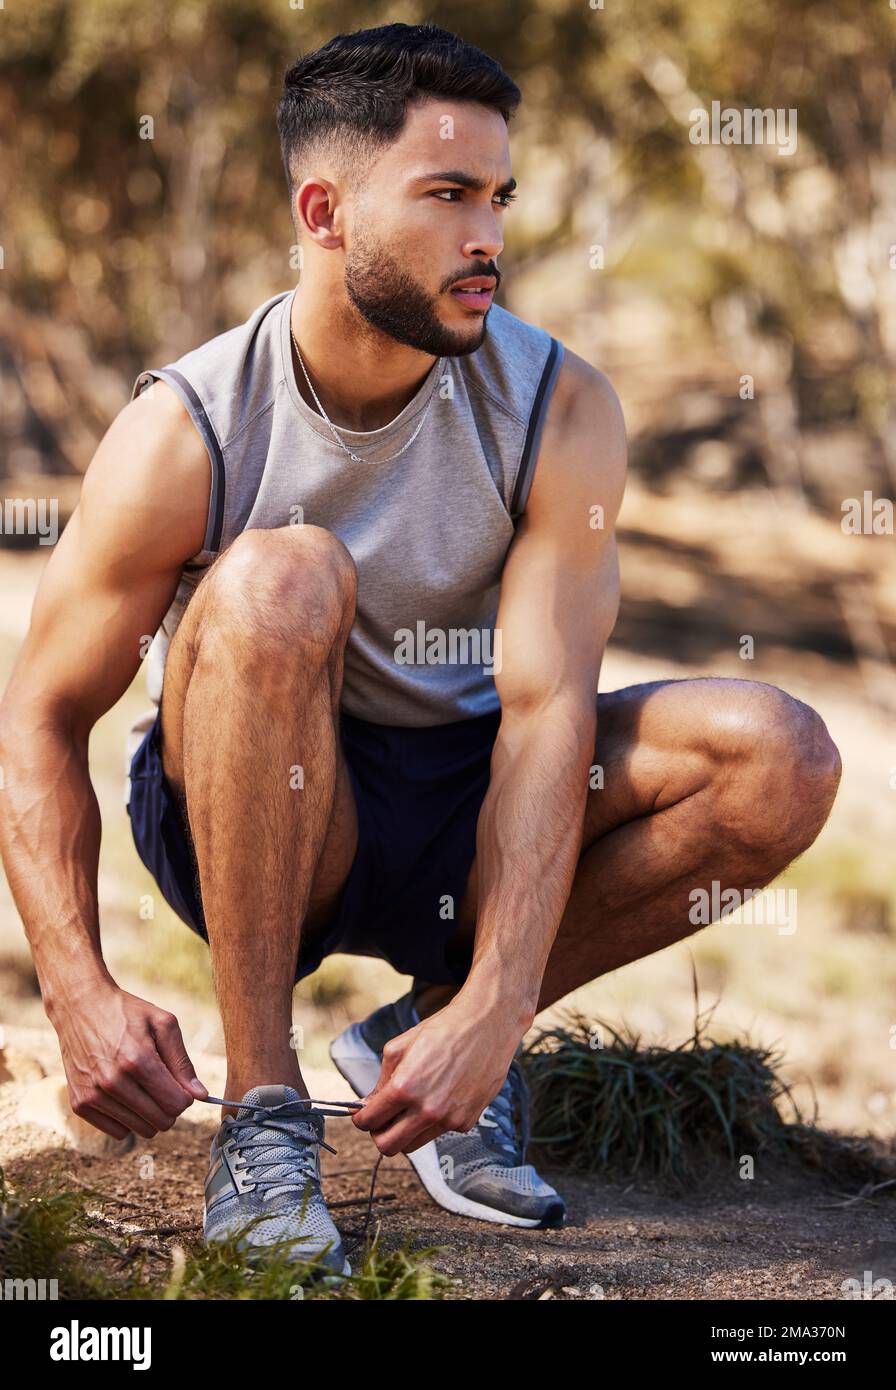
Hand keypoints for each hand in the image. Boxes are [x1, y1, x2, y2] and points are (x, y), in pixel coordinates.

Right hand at [54, 982, 207, 1138]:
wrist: (79, 1006)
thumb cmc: (125, 1012)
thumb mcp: (163, 1024)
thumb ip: (182, 1062)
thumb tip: (200, 1096)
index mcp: (138, 1060)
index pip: (177, 1105)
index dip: (185, 1097)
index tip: (179, 1084)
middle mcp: (113, 1081)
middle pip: (160, 1121)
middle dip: (168, 1107)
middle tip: (161, 1085)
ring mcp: (93, 1095)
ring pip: (140, 1130)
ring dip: (147, 1114)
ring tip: (141, 1086)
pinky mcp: (80, 1104)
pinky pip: (118, 1133)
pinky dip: (126, 1119)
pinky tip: (123, 1095)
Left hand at [351, 999, 519, 1155]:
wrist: (486, 1025)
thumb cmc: (442, 1030)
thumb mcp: (399, 1047)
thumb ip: (381, 1082)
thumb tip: (368, 1106)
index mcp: (405, 1088)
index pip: (370, 1122)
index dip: (361, 1118)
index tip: (363, 1114)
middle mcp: (427, 1109)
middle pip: (388, 1146)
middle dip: (379, 1133)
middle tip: (382, 1118)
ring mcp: (449, 1119)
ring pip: (413, 1145)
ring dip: (405, 1131)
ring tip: (410, 1107)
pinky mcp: (466, 1122)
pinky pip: (439, 1133)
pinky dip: (432, 1122)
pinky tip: (439, 1097)